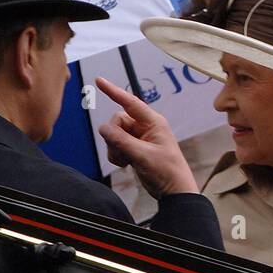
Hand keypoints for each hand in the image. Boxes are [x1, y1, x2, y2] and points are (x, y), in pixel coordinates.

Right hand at [95, 76, 197, 196]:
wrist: (173, 191)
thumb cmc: (166, 171)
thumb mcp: (142, 155)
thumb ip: (121, 141)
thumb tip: (102, 128)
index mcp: (153, 122)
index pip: (130, 102)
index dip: (113, 91)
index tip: (99, 81)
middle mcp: (146, 127)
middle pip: (117, 121)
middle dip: (114, 137)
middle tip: (123, 153)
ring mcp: (139, 138)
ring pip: (114, 134)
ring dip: (114, 148)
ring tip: (127, 161)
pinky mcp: (134, 148)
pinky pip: (115, 145)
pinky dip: (116, 154)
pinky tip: (126, 164)